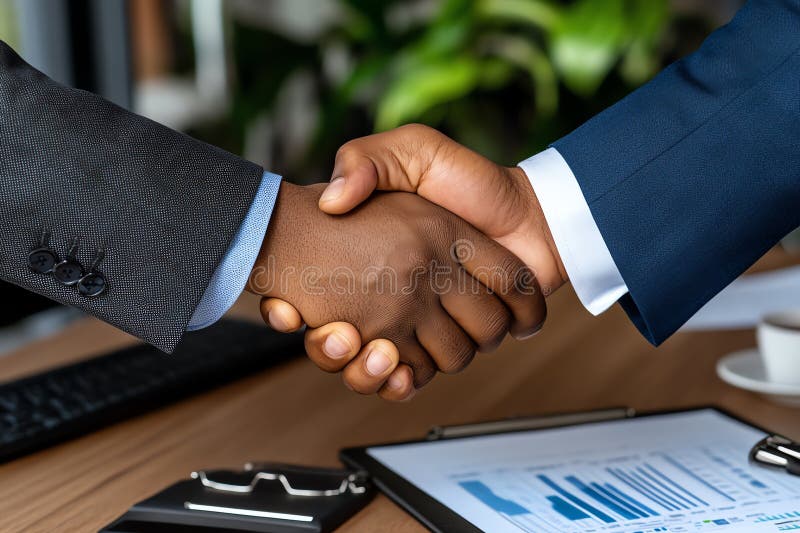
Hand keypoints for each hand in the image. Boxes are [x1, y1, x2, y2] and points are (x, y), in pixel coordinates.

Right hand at [248, 182, 545, 399]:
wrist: (532, 217)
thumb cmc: (472, 181)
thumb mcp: (413, 151)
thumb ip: (366, 160)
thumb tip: (330, 200)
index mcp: (372, 256)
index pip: (308, 293)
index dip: (287, 310)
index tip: (285, 310)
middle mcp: (389, 293)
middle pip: (339, 342)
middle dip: (332, 349)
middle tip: (339, 333)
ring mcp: (415, 322)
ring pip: (374, 365)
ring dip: (368, 367)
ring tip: (377, 348)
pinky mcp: (442, 345)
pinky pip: (410, 379)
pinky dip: (400, 383)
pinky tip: (398, 370)